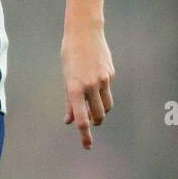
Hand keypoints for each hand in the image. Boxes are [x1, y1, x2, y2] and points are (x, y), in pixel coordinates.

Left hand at [61, 24, 114, 150]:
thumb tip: (70, 121)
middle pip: (98, 116)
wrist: (84, 32)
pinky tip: (96, 78)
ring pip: (107, 106)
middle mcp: (90, 86)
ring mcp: (103, 80)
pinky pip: (108, 90)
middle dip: (95, 122)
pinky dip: (102, 92)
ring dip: (101, 110)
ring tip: (93, 104)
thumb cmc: (70, 56)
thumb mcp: (66, 78)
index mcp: (74, 89)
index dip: (84, 136)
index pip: (82, 120)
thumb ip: (69, 101)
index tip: (87, 147)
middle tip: (90, 120)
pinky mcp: (111, 73)